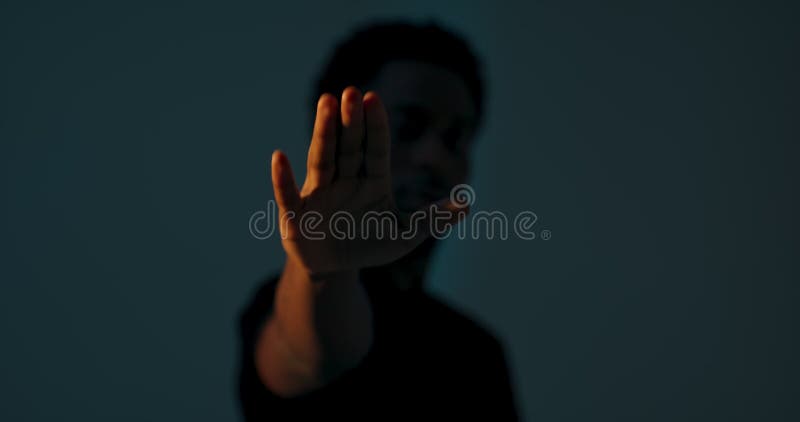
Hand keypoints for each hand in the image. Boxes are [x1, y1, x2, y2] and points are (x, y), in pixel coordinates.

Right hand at [270, 87, 462, 275]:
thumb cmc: (369, 244)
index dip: (375, 125)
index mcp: (371, 180)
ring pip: (322, 159)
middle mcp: (344, 179)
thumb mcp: (404, 235)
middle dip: (349, 121)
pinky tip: (280, 157)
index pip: (375, 148)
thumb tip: (467, 205)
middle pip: (348, 146)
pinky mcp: (296, 214)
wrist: (334, 268)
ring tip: (325, 103)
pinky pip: (289, 194)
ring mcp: (319, 193)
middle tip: (350, 92)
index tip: (373, 97)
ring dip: (323, 133)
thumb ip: (433, 220)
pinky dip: (283, 178)